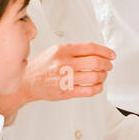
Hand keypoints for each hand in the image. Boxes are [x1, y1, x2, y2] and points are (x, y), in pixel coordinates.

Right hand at [0, 41, 115, 120]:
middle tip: (109, 66)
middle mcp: (64, 63)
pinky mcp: (67, 92)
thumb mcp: (55, 51)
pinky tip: (98, 85)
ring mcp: (65, 78)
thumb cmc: (41, 67)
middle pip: (96, 62)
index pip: (91, 48)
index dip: (105, 51)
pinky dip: (98, 88)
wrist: (26, 82)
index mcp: (62, 50)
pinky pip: (90, 90)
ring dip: (104, 76)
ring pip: (95, 76)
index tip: (111, 55)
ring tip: (103, 75)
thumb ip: (74, 50)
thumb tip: (96, 52)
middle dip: (107, 64)